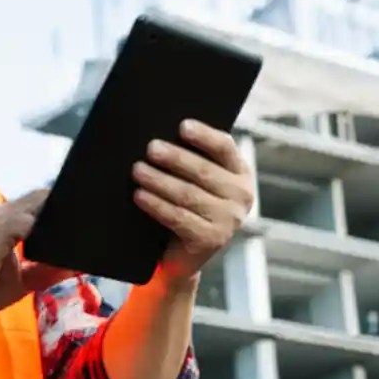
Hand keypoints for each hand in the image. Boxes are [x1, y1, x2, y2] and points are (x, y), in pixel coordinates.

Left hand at [132, 119, 255, 282]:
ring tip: (137, 170)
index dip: (204, 136)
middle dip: (174, 158)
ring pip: (188, 194)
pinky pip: (179, 217)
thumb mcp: (194, 181)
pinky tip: (140, 195)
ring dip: (160, 180)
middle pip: (204, 171)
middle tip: (150, 148)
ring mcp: (229, 220)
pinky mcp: (211, 240)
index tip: (182, 125)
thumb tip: (161, 137)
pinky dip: (157, 205)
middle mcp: (241, 196)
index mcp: (239, 173)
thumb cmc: (186, 205)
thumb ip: (188, 159)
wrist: (183, 253)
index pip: (224, 147)